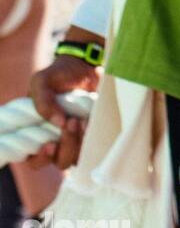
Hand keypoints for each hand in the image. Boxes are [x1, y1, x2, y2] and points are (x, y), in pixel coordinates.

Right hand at [27, 40, 103, 170]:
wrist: (82, 66)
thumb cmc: (57, 76)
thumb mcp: (42, 81)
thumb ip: (42, 101)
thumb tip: (58, 122)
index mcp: (37, 136)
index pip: (35, 161)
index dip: (41, 158)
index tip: (50, 144)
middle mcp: (57, 142)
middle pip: (61, 161)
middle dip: (66, 146)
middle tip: (71, 123)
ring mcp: (77, 140)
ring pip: (80, 156)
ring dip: (81, 142)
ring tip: (81, 120)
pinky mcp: (93, 133)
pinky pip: (95, 144)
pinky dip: (94, 136)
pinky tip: (91, 121)